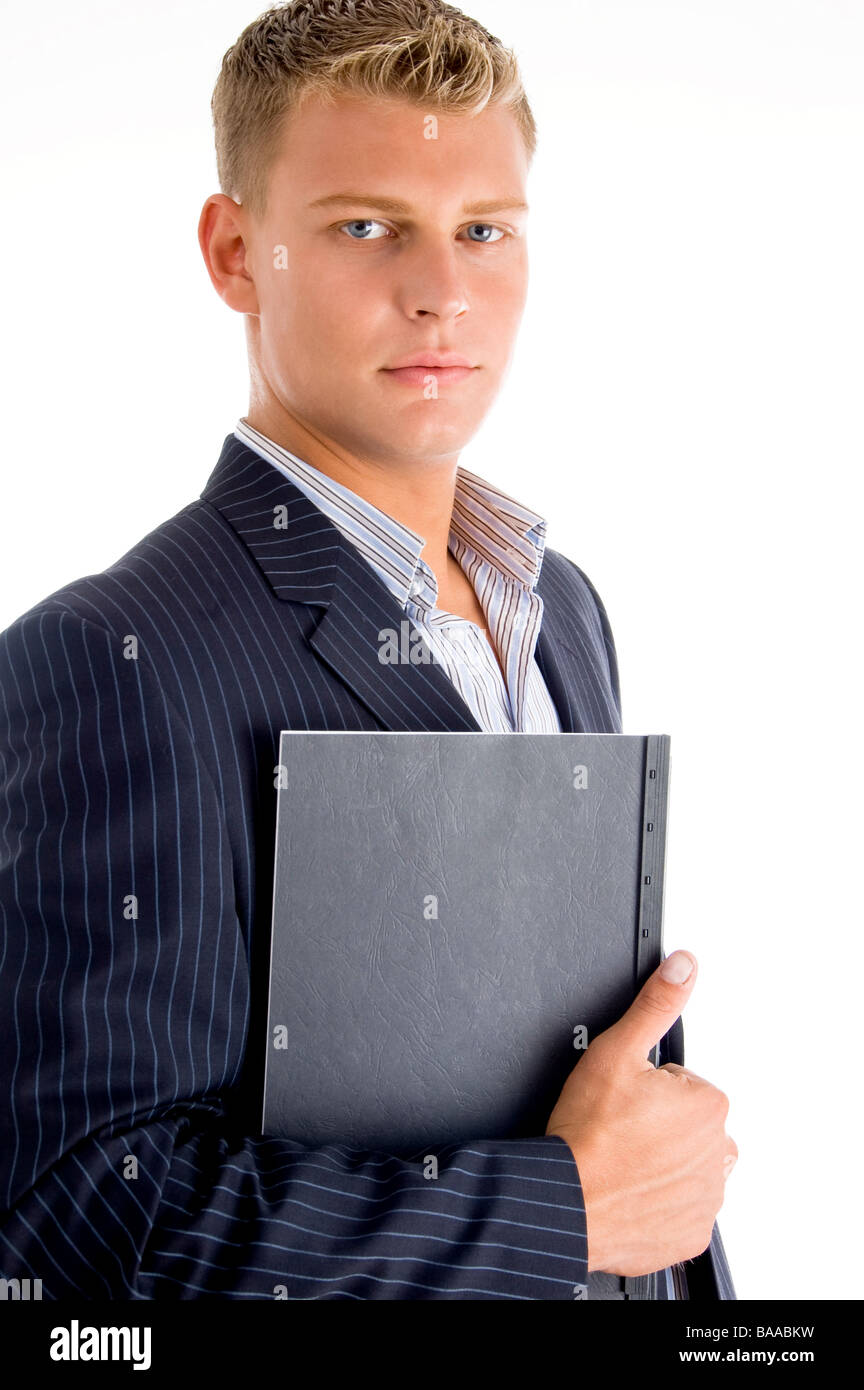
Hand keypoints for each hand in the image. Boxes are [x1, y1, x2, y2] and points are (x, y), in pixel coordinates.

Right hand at [546, 950, 736, 1275]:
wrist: (566, 1204)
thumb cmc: (587, 1135)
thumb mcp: (615, 1050)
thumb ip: (655, 1004)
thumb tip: (683, 966)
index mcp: (707, 1106)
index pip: (682, 1087)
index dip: (647, 1091)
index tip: (623, 1104)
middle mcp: (718, 1152)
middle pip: (687, 1127)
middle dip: (658, 1127)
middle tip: (619, 1131)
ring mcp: (706, 1197)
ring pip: (684, 1166)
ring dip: (660, 1163)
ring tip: (621, 1161)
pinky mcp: (691, 1234)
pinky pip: (680, 1209)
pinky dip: (658, 1202)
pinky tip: (630, 1191)